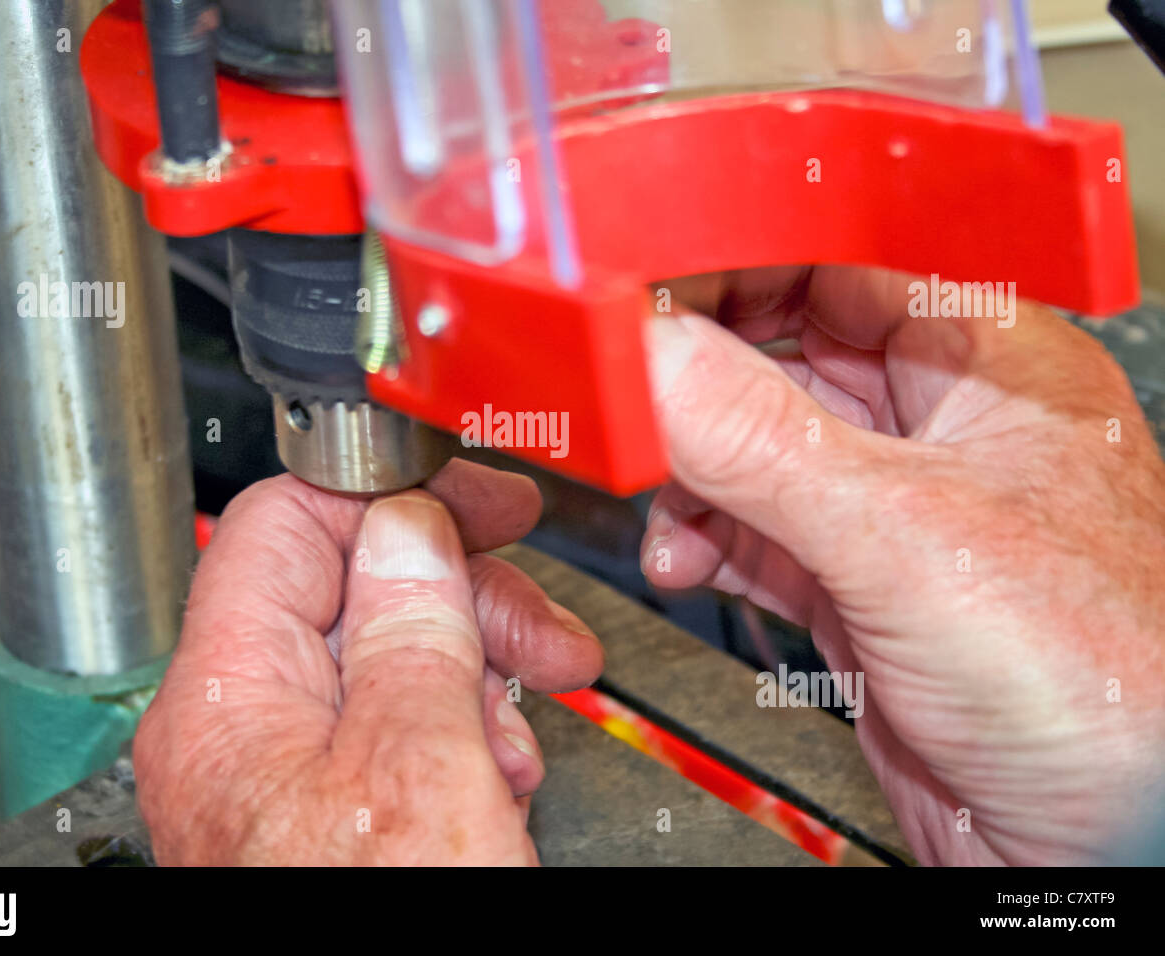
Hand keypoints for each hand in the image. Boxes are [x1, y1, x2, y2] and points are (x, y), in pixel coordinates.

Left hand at [134, 460, 601, 863]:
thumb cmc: (382, 926)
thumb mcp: (420, 770)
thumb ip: (413, 631)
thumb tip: (409, 527)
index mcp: (232, 697)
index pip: (286, 524)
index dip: (390, 498)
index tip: (476, 500)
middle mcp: (243, 731)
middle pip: (347, 589)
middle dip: (458, 595)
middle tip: (541, 628)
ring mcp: (285, 776)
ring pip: (384, 660)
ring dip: (474, 671)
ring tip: (525, 724)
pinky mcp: (330, 814)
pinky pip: (395, 730)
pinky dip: (462, 732)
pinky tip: (500, 770)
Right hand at [643, 266, 1164, 864]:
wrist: (1112, 844)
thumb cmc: (1109, 688)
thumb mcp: (906, 541)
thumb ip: (761, 444)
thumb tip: (652, 356)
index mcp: (986, 365)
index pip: (833, 263)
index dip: (729, 263)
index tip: (634, 287)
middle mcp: (937, 427)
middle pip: (779, 356)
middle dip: (693, 380)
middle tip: (625, 394)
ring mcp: (891, 508)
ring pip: (751, 449)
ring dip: (689, 475)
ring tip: (666, 507)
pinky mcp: (854, 583)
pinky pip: (749, 531)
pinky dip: (701, 542)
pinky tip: (686, 563)